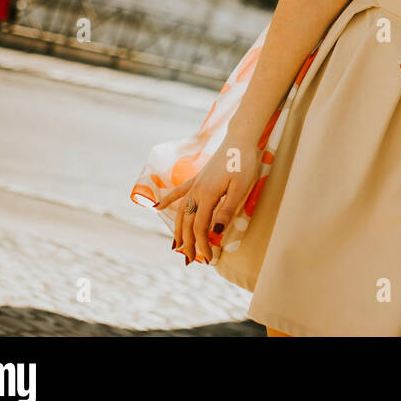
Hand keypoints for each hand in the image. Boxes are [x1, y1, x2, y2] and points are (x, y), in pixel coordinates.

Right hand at [156, 136, 260, 265]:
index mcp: (207, 196)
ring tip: (176, 246)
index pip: (199, 227)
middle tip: (190, 260)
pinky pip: (178, 192)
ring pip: (181, 212)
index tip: (207, 259)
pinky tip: (156, 208)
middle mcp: (196, 192)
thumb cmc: (243, 164)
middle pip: (187, 223)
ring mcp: (194, 185)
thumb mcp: (241, 188)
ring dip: (178, 230)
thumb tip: (215, 233)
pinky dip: (167, 201)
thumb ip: (226, 210)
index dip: (202, 244)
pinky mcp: (196, 178)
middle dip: (188, 243)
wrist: (240, 140)